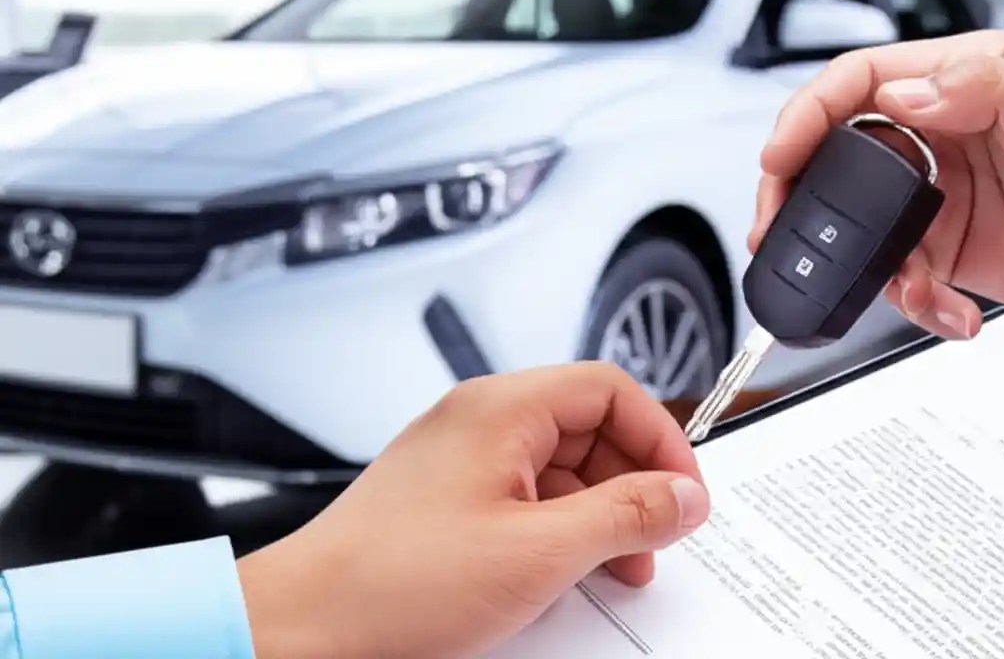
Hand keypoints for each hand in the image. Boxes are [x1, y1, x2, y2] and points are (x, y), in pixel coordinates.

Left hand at [238, 364, 710, 658]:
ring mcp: (463, 458)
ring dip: (602, 513)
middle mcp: (481, 421)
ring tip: (618, 566)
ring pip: (563, 465)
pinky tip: (570, 572)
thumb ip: (625, 517)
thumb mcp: (538, 552)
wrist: (305, 626)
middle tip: (657, 536)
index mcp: (502, 409)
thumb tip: (684, 496)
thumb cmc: (393, 583)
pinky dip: (562, 528)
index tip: (684, 494)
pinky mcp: (451, 498)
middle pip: (591, 426)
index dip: (661, 439)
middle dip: (635, 482)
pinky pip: (528, 495)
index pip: (611, 391)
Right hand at [752, 30, 1003, 339]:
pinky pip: (901, 277)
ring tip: (900, 283)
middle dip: (800, 192)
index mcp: (966, 82)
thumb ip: (991, 87)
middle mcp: (944, 136)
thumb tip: (908, 96)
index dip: (807, 114)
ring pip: (861, 226)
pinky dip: (912, 301)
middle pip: (838, 152)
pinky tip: (948, 306)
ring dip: (860, 263)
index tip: (782, 154)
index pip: (860, 82)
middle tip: (780, 229)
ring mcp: (943, 197)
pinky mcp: (952, 253)